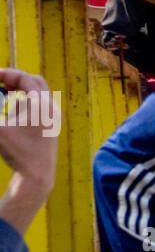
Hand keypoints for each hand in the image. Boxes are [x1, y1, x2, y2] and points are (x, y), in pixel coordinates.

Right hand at [0, 69, 57, 186]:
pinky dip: (24, 107)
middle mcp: (51, 108)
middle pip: (35, 82)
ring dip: (19, 95)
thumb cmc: (16, 152)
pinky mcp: (51, 128)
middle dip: (16, 80)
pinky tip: (14, 123)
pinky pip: (37, 109)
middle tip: (0, 83)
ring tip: (8, 113)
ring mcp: (53, 118)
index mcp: (41, 104)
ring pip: (36, 96)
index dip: (6, 74)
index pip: (24, 78)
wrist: (36, 177)